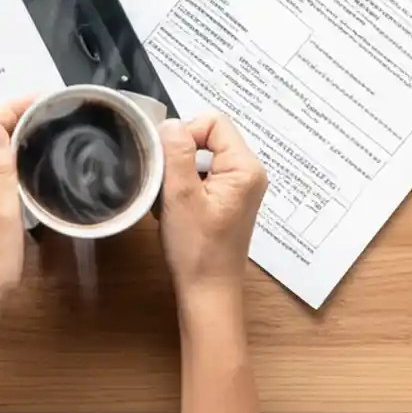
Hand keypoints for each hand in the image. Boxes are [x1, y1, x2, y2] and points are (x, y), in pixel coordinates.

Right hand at [158, 113, 267, 306]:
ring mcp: (240, 187)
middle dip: (179, 151)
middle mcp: (249, 172)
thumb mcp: (180, 196)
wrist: (207, 290)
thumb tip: (170, 122)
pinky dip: (183, 183)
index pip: (214, 122)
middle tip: (162, 178)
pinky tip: (172, 204)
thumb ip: (176, 153)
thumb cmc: (196, 247)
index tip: (165, 159)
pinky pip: (203, 174)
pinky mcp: (228, 199)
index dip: (185, 132)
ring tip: (166, 194)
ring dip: (178, 169)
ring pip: (202, 156)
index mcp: (245, 168)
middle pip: (209, 136)